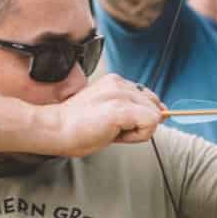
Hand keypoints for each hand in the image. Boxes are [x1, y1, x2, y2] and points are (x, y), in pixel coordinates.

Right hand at [46, 75, 165, 155]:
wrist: (54, 130)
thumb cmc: (77, 127)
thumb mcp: (109, 114)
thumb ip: (133, 111)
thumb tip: (162, 114)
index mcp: (116, 82)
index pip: (148, 99)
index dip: (139, 118)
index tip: (116, 125)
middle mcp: (121, 83)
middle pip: (154, 108)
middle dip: (139, 125)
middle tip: (112, 130)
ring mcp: (121, 94)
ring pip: (154, 116)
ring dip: (137, 131)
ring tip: (110, 131)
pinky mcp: (122, 108)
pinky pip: (151, 123)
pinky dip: (137, 135)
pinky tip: (115, 134)